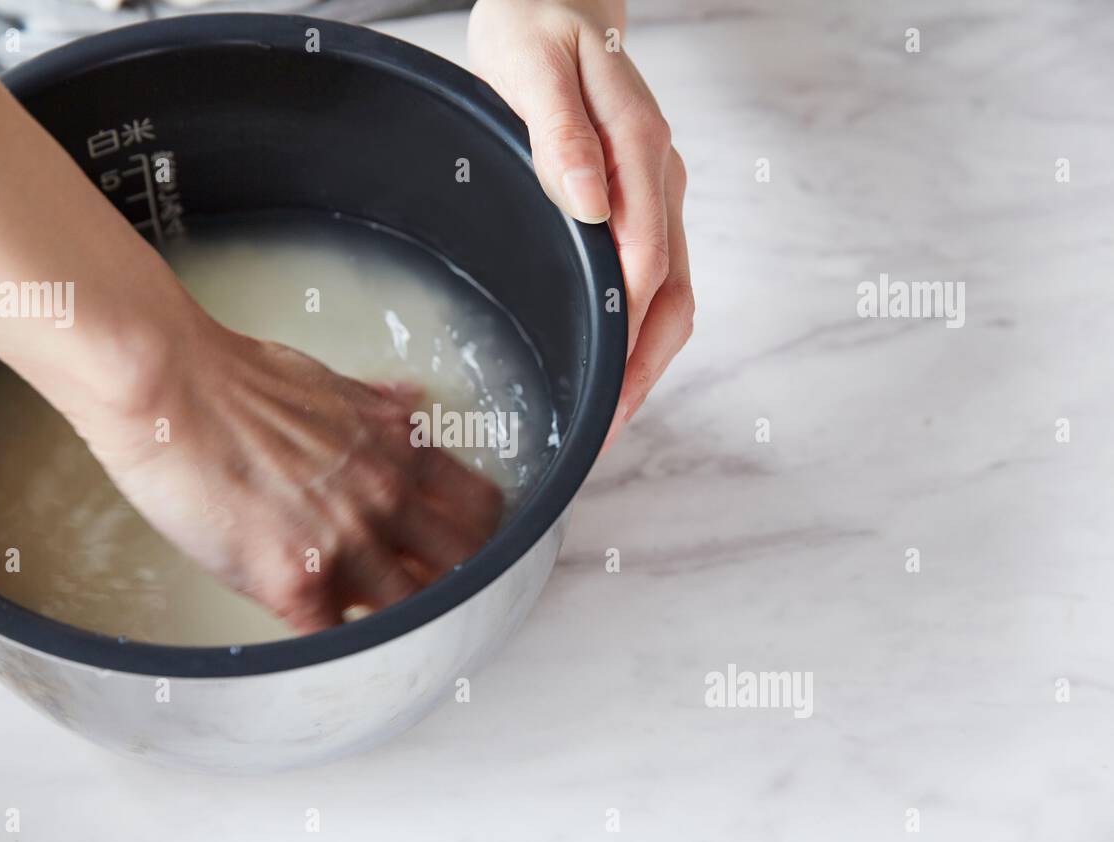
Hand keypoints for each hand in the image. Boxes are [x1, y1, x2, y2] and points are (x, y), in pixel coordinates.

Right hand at [73, 310, 504, 634]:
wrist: (171, 389)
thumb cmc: (237, 379)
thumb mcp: (332, 382)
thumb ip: (380, 407)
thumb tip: (414, 401)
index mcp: (401, 451)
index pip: (480, 510)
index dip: (478, 537)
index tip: (462, 551)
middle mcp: (388, 498)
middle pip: (467, 566)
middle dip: (456, 584)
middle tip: (426, 593)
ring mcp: (347, 543)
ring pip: (413, 612)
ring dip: (396, 622)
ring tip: (370, 623)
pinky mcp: (296, 581)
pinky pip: (338, 639)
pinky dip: (335, 646)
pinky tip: (319, 637)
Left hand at [468, 0, 694, 443]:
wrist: (557, 1)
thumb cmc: (535, 30)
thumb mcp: (533, 66)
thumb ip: (561, 133)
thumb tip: (588, 203)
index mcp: (640, 148)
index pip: (647, 264)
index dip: (627, 337)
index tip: (599, 394)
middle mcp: (659, 179)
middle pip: (674, 296)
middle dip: (642, 371)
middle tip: (602, 432)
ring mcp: (656, 195)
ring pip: (672, 297)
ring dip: (644, 363)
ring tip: (607, 420)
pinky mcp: (642, 205)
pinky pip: (656, 281)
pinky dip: (638, 334)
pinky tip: (607, 366)